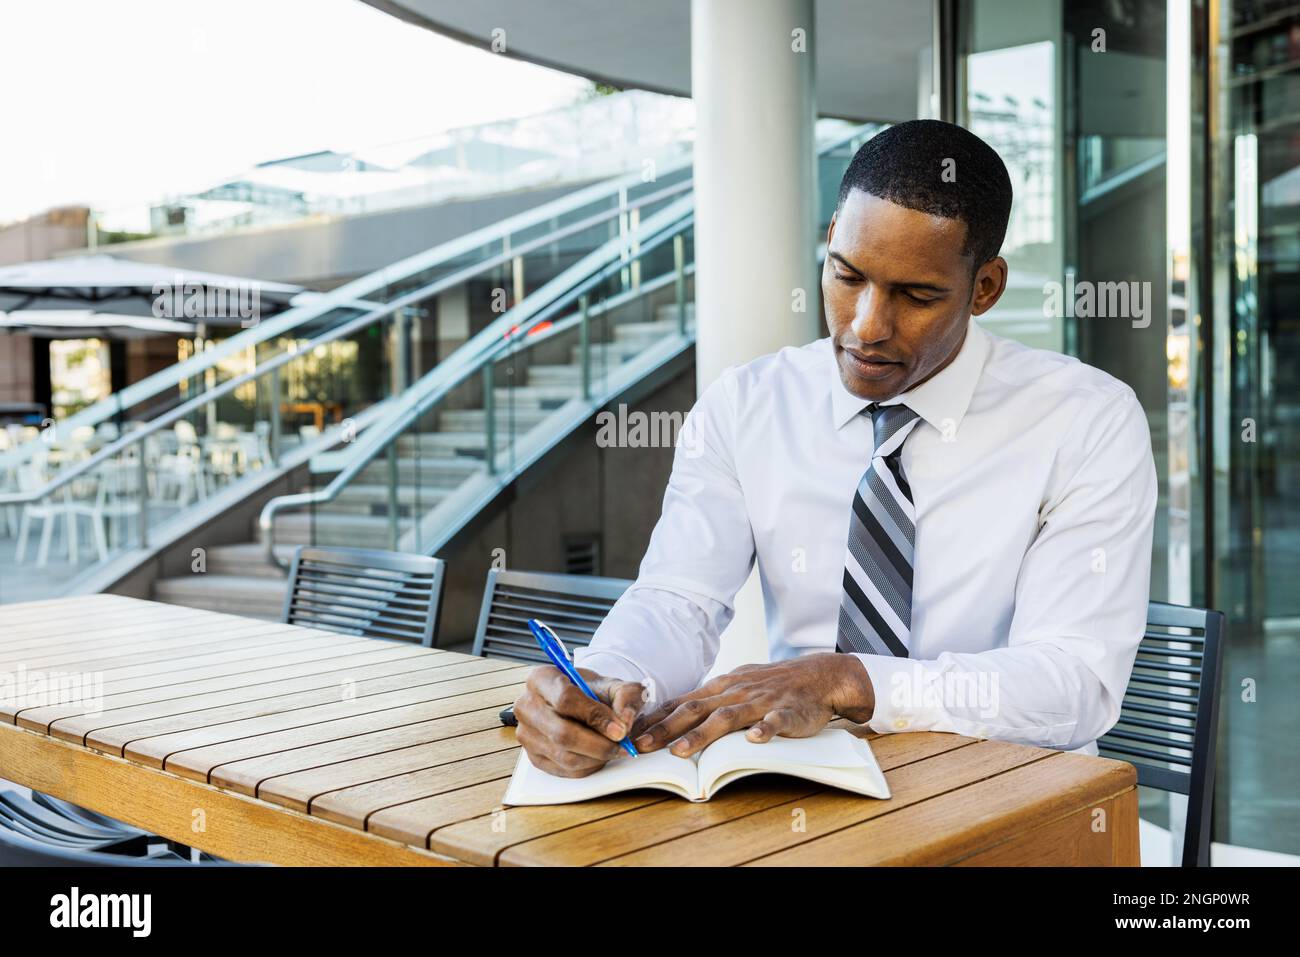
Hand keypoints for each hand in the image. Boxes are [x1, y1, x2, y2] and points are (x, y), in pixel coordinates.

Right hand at [513, 666, 647, 777]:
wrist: (578, 701)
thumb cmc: (592, 691)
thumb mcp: (612, 684)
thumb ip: (625, 696)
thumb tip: (625, 721)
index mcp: (541, 679)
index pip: (565, 700)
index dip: (595, 716)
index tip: (620, 729)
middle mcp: (526, 706)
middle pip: (562, 733)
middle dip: (598, 744)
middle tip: (622, 746)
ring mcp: (526, 733)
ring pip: (564, 756)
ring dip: (596, 758)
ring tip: (614, 749)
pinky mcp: (533, 756)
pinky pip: (564, 770)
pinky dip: (588, 767)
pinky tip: (600, 756)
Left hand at [630, 654, 874, 757]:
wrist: (819, 675)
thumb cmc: (773, 684)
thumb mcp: (736, 685)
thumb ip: (709, 700)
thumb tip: (673, 713)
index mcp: (722, 688)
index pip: (681, 702)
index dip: (654, 718)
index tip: (629, 732)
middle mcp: (736, 692)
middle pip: (695, 710)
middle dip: (665, 729)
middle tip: (639, 746)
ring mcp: (761, 702)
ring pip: (728, 718)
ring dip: (702, 735)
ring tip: (680, 751)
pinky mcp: (788, 712)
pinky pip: (775, 721)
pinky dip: (765, 730)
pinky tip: (755, 740)